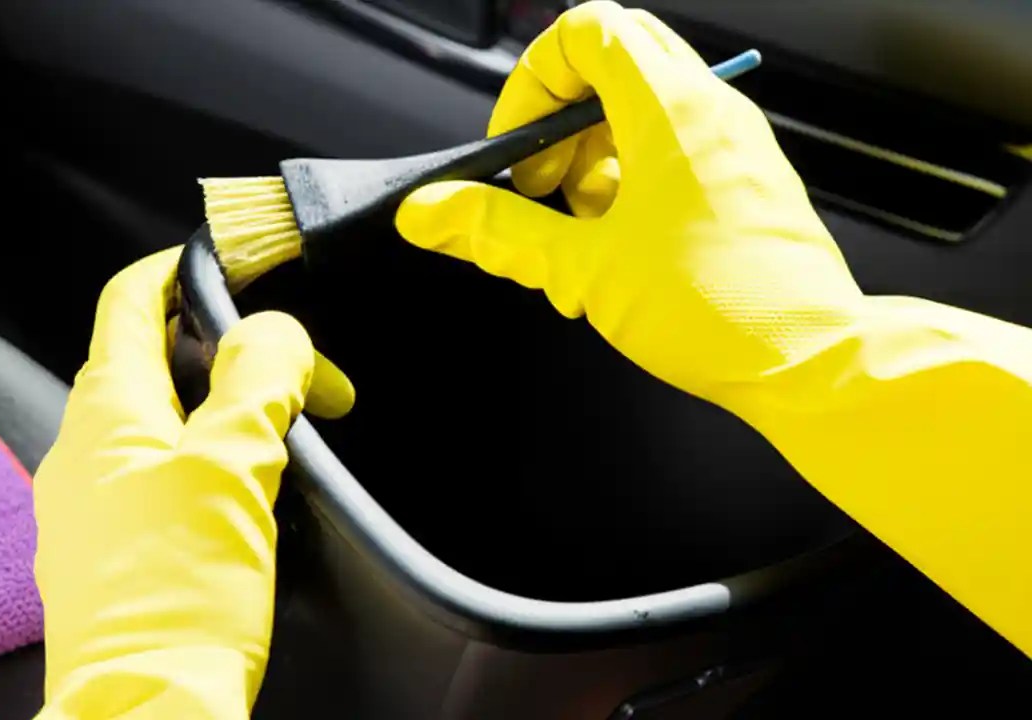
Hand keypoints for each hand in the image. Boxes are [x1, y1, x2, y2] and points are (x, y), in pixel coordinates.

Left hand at [32, 247, 352, 717]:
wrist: (148, 705)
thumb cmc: (180, 594)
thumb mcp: (234, 467)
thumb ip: (257, 381)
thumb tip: (274, 331)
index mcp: (105, 413)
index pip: (126, 303)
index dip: (173, 269)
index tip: (222, 259)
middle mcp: (83, 451)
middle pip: (147, 360)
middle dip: (224, 349)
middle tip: (294, 367)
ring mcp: (90, 504)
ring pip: (159, 422)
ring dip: (223, 408)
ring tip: (287, 427)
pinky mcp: (110, 550)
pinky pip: (157, 476)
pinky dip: (206, 459)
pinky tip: (250, 489)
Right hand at [396, 1, 864, 406]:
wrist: (812, 363)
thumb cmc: (719, 310)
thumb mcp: (584, 269)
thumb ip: (500, 232)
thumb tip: (431, 212)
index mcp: (672, 108)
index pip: (587, 31)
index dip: (532, 81)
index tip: (516, 148)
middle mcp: (710, 111)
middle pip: (614, 64)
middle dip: (558, 122)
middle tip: (541, 184)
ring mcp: (732, 146)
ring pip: (640, 113)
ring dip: (589, 162)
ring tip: (576, 237)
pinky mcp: (742, 184)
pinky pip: (671, 154)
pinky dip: (626, 186)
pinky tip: (614, 255)